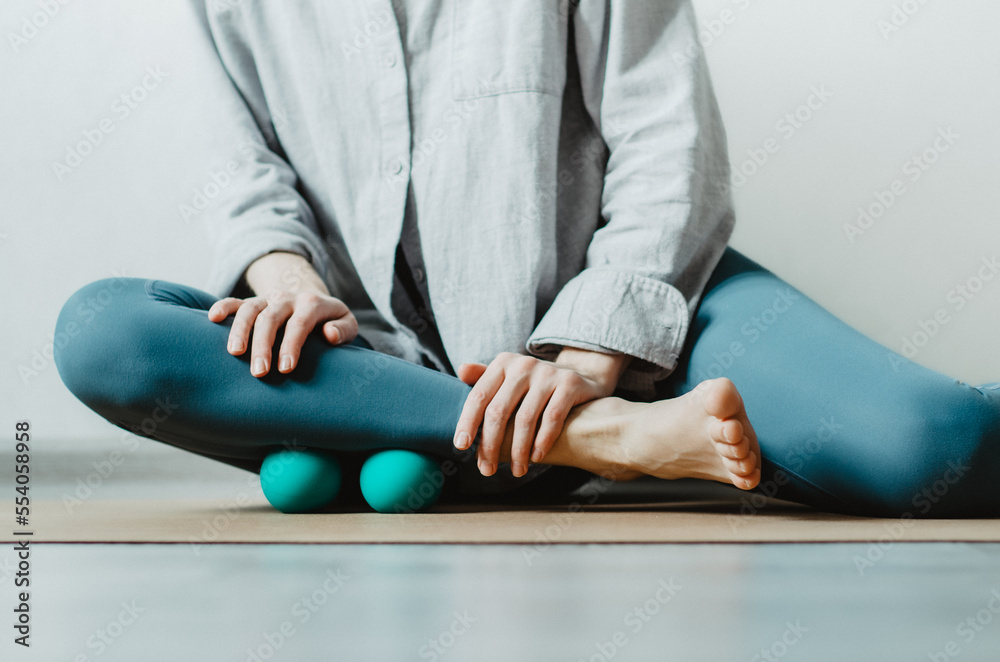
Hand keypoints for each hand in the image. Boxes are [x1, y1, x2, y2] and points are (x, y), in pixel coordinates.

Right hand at [208, 290, 356, 376]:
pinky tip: (213, 319)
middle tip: (259, 372)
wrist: (312, 299)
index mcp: (311, 304)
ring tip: (235, 353)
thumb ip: (344, 328)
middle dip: (263, 345)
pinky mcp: (253, 302)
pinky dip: (222, 307)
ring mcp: (267, 299)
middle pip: (271, 318)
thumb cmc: (331, 321)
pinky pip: (234, 301)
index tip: (285, 369)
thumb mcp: (346, 322)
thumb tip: (330, 334)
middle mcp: (287, 298)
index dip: (291, 345)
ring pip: (250, 309)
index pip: (299, 324)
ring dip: (240, 330)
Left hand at [453, 350, 627, 477]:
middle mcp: (523, 365)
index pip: (479, 396)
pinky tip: (536, 458)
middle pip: (498, 411)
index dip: (468, 422)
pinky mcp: (569, 383)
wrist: (580, 377)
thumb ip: (484, 378)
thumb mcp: (509, 379)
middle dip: (490, 445)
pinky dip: (542, 441)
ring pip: (525, 419)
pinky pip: (552, 418)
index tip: (461, 447)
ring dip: (518, 451)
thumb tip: (461, 371)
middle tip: (487, 469)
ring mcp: (547, 373)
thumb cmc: (534, 386)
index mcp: (503, 363)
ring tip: (516, 470)